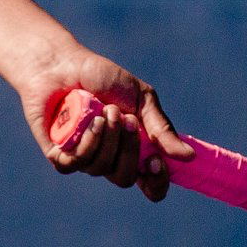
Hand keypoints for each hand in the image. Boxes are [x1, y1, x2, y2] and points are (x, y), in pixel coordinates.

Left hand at [19, 49, 193, 201]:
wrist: (63, 62)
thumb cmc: (102, 77)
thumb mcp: (141, 98)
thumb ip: (161, 128)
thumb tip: (188, 157)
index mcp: (134, 149)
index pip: (150, 185)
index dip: (156, 182)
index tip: (155, 160)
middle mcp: (109, 158)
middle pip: (125, 178)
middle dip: (128, 148)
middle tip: (123, 117)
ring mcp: (83, 158)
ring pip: (100, 169)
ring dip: (106, 138)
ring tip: (103, 111)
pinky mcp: (58, 154)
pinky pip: (73, 164)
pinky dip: (84, 144)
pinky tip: (86, 122)